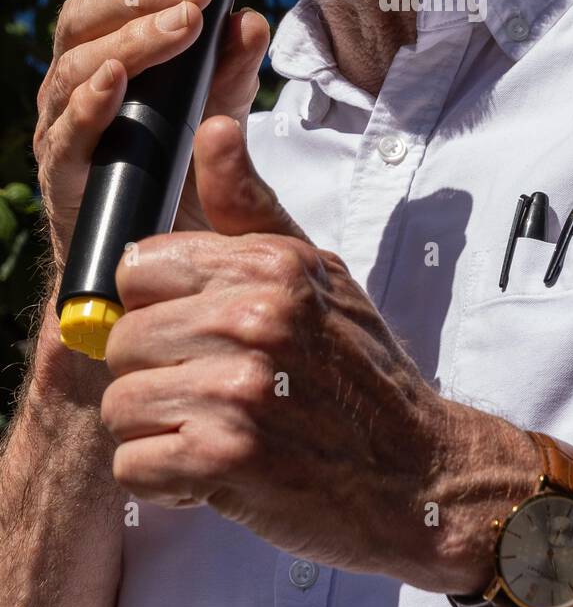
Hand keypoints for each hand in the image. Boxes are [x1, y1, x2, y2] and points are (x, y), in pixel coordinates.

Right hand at [34, 0, 270, 271]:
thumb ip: (230, 65)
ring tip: (181, 22)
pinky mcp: (64, 175)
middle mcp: (73, 80)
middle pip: (83, 14)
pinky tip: (117, 78)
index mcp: (102, 49)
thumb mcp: (218, 108)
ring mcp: (62, 126)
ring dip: (132, 37)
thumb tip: (248, 19)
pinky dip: (91, 101)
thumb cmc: (181, 168)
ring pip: (76, 64)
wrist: (163, 253)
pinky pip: (68, 133)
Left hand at [101, 117, 538, 592]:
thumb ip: (247, 204)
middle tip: (213, 390)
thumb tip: (212, 126)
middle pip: (121, 339)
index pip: (137, 268)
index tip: (197, 332)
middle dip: (157, 373)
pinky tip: (214, 470)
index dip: (157, 306)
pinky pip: (133, 466)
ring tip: (216, 428)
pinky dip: (166, 480)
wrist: (418, 471)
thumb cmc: (357, 368)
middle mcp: (254, 317)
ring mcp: (240, 389)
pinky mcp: (226, 459)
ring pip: (120, 404)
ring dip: (159, 429)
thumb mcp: (314, 270)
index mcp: (270, 265)